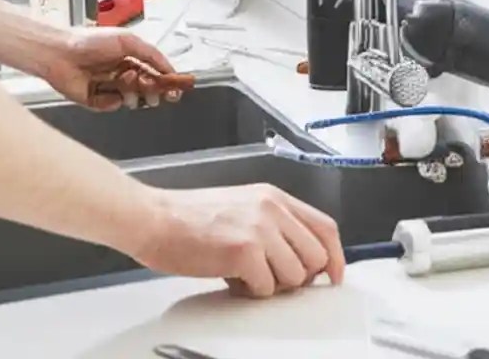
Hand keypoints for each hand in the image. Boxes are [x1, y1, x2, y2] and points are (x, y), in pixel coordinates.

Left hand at [43, 28, 182, 110]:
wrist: (59, 53)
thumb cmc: (89, 41)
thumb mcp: (127, 41)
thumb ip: (152, 54)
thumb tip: (169, 68)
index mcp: (130, 58)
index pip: (155, 73)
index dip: (166, 82)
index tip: (176, 90)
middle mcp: (121, 74)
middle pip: (146, 90)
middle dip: (152, 93)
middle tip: (154, 94)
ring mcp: (109, 88)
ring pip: (131, 100)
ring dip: (131, 94)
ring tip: (124, 83)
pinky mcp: (95, 100)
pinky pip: (111, 106)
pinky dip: (110, 100)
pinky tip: (103, 89)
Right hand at [131, 184, 345, 297]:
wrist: (153, 218)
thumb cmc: (187, 217)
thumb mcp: (241, 207)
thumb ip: (273, 225)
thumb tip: (297, 258)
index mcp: (273, 197)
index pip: (325, 227)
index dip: (335, 257)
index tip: (332, 276)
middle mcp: (272, 209)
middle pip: (315, 257)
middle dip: (297, 277)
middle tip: (271, 278)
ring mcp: (259, 229)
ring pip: (295, 276)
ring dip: (272, 285)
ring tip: (245, 275)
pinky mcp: (244, 251)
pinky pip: (267, 288)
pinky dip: (250, 291)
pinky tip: (231, 279)